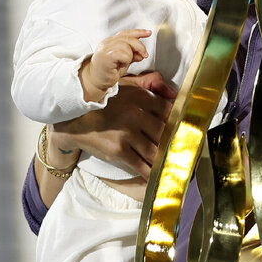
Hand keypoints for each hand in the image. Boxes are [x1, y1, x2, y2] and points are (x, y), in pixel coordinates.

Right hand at [50, 73, 174, 178]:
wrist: (74, 119)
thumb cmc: (103, 102)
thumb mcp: (125, 86)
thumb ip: (150, 84)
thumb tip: (176, 94)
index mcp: (140, 97)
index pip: (169, 110)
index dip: (180, 122)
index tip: (188, 131)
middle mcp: (136, 113)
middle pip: (165, 132)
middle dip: (175, 144)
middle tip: (184, 153)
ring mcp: (127, 133)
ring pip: (155, 150)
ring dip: (164, 160)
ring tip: (173, 166)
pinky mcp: (118, 150)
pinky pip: (140, 164)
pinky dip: (150, 172)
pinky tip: (156, 177)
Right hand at [80, 29, 150, 101]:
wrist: (95, 81)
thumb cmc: (107, 72)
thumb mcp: (123, 62)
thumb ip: (132, 55)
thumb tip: (142, 53)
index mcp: (111, 42)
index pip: (126, 33)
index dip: (138, 32)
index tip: (148, 33)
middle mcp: (107, 43)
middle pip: (128, 38)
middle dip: (139, 46)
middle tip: (144, 55)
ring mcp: (105, 48)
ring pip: (126, 45)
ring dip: (130, 56)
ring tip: (125, 63)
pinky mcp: (105, 56)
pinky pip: (122, 53)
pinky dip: (126, 59)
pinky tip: (121, 64)